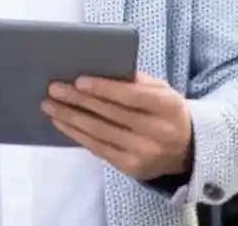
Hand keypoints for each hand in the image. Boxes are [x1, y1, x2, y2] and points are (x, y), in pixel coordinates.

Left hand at [41, 71, 192, 181]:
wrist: (188, 149)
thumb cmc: (166, 111)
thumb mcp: (161, 90)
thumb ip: (134, 81)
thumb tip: (97, 70)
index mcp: (167, 106)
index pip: (131, 96)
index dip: (104, 88)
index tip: (79, 80)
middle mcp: (157, 132)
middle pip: (110, 114)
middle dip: (78, 100)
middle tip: (54, 89)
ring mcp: (144, 153)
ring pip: (99, 133)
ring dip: (70, 118)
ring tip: (49, 105)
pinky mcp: (131, 167)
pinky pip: (98, 149)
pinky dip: (76, 134)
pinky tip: (61, 123)